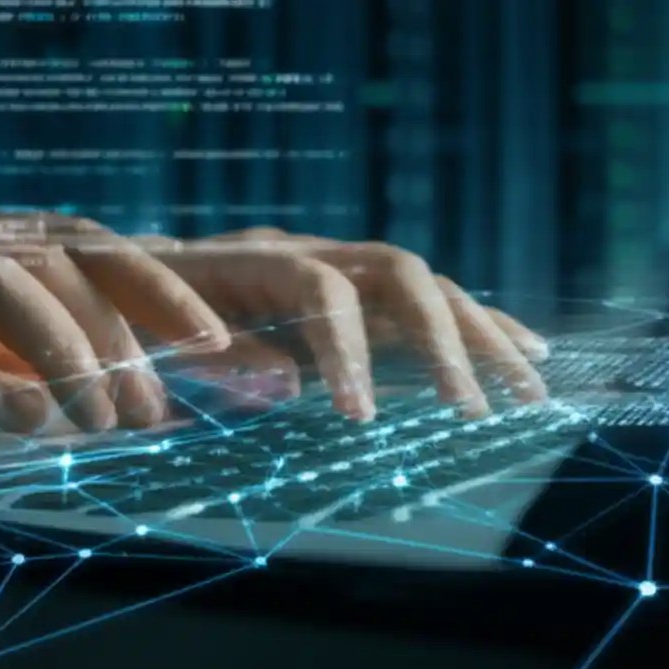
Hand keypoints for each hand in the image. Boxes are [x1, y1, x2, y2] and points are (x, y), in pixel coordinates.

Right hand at [0, 182, 230, 432]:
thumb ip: (12, 338)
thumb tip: (116, 377)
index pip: (78, 238)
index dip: (155, 286)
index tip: (214, 342)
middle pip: (51, 256)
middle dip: (122, 335)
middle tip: (151, 411)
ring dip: (68, 356)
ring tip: (102, 422)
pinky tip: (30, 423)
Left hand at [135, 227, 549, 420]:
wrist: (137, 277)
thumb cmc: (139, 313)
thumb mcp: (158, 333)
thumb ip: (220, 355)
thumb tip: (290, 383)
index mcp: (258, 258)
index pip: (323, 287)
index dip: (346, 346)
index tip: (360, 416)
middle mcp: (316, 252)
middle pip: (400, 274)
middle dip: (443, 340)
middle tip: (472, 410)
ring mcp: (347, 269)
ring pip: (431, 287)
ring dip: (483, 336)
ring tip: (530, 388)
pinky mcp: (364, 296)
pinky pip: (432, 304)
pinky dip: (481, 329)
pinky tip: (527, 353)